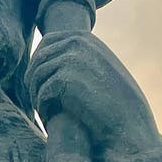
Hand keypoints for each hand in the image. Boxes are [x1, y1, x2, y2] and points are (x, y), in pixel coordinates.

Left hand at [25, 31, 158, 152]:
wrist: (129, 124)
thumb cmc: (115, 103)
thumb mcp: (101, 70)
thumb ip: (81, 59)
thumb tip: (52, 59)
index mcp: (86, 38)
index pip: (47, 42)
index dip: (37, 63)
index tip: (37, 84)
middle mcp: (78, 42)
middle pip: (38, 58)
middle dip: (32, 80)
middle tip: (37, 101)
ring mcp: (71, 58)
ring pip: (36, 76)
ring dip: (36, 96)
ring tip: (44, 111)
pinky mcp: (65, 79)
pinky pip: (41, 92)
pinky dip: (43, 107)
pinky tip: (51, 118)